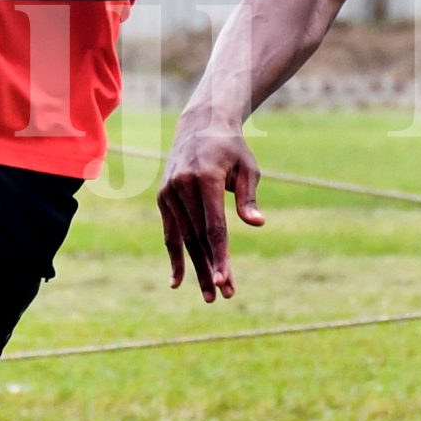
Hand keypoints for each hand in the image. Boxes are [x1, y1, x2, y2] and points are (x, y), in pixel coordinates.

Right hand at [157, 112, 265, 301]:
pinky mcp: (163, 197)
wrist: (200, 125)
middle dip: (211, 268)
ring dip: (197, 268)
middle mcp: (182, 187)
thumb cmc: (232, 149)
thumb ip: (248, 197)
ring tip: (209, 296)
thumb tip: (257, 223)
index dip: (220, 255)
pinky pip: (169, 232)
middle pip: (198, 237)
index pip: (213, 226)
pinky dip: (174, 256)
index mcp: (204, 178)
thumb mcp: (248, 168)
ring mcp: (169, 193)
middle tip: (224, 295)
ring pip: (183, 238)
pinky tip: (177, 281)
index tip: (224, 280)